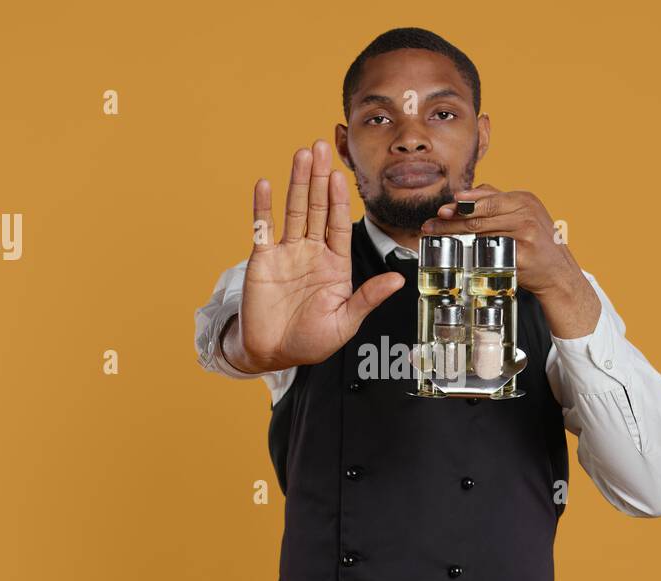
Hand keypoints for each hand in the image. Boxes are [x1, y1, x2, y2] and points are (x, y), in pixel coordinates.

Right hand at [229, 140, 404, 372]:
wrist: (273, 353)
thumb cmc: (312, 340)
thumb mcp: (346, 321)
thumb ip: (368, 297)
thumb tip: (398, 280)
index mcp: (335, 263)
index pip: (340, 223)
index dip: (340, 198)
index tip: (341, 174)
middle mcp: (312, 251)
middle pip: (318, 207)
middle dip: (320, 177)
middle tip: (322, 146)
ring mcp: (286, 252)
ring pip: (294, 210)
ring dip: (297, 182)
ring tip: (301, 154)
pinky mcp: (262, 259)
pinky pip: (263, 228)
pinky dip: (263, 207)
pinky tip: (265, 184)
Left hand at [418, 184, 581, 296]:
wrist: (559, 271)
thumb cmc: (537, 242)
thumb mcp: (524, 214)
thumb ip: (497, 202)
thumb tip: (464, 196)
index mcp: (524, 199)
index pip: (485, 198)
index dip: (461, 204)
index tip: (442, 210)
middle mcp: (525, 213)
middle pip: (479, 215)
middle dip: (451, 220)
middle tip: (431, 225)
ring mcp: (524, 235)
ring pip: (481, 233)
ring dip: (456, 235)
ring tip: (437, 236)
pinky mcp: (521, 255)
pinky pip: (490, 252)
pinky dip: (473, 252)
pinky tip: (459, 253)